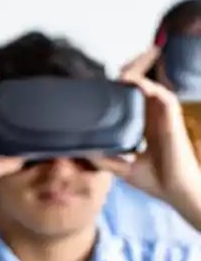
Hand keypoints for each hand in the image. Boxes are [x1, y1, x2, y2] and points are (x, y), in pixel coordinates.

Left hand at [93, 49, 200, 208]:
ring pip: (150, 87)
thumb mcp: (123, 168)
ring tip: (119, 68)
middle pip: (141, 89)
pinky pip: (161, 95)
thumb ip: (105, 158)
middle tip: (112, 68)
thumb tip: (83, 149)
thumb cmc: (155, 180)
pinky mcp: (172, 118)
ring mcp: (163, 117)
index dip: (119, 91)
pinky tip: (131, 81)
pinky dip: (147, 86)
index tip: (100, 86)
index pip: (130, 102)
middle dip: (129, 74)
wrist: (177, 192)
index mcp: (144, 127)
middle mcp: (153, 118)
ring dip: (136, 74)